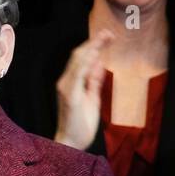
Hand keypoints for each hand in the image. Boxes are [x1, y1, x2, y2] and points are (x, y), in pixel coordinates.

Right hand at [54, 30, 110, 148]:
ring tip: (104, 38)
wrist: (70, 143)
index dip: (93, 46)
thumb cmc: (81, 124)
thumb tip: (100, 65)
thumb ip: (94, 82)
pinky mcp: (69, 95)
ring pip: (77, 61)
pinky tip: (95, 55)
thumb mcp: (92, 99)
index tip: (107, 36)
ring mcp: (66, 87)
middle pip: (78, 56)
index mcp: (72, 82)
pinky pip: (77, 74)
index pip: (81, 58)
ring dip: (92, 48)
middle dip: (94, 42)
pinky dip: (86, 63)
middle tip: (108, 32)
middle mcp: (66, 82)